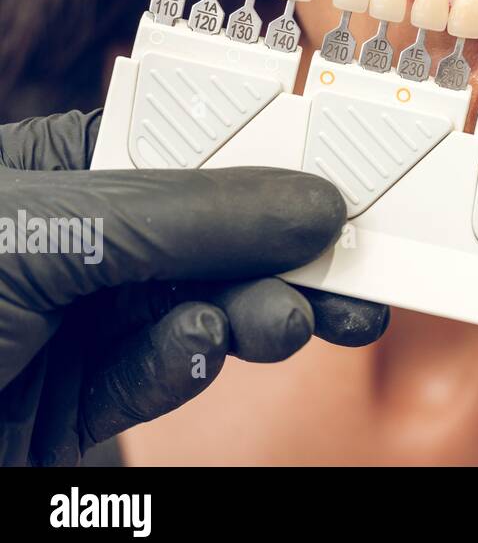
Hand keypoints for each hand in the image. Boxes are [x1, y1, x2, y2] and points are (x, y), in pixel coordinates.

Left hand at [0, 110, 389, 465]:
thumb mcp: (50, 232)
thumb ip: (184, 217)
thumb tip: (314, 206)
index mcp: (68, 166)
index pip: (194, 143)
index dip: (275, 155)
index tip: (352, 174)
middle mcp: (89, 240)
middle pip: (221, 235)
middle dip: (291, 254)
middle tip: (361, 272)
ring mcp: (88, 321)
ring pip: (209, 307)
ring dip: (256, 314)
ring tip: (288, 322)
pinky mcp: (87, 399)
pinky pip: (166, 373)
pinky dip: (187, 364)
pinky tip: (197, 349)